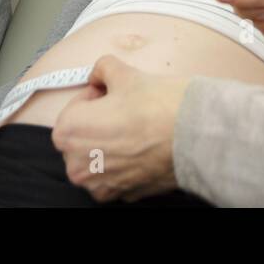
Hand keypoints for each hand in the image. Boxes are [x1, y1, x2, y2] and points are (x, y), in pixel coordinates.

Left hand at [52, 55, 190, 203]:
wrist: (195, 136)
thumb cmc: (158, 106)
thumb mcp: (125, 73)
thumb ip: (102, 69)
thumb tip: (98, 74)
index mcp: (68, 132)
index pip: (75, 107)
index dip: (96, 96)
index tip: (113, 92)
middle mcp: (77, 165)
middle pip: (83, 136)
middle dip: (100, 121)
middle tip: (126, 108)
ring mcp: (100, 184)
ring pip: (98, 158)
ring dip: (111, 144)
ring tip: (137, 127)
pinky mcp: (123, 195)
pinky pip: (115, 175)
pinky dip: (126, 163)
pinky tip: (144, 146)